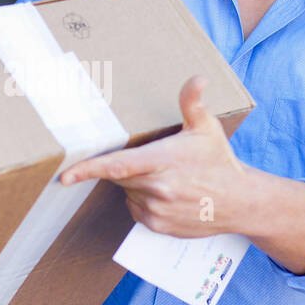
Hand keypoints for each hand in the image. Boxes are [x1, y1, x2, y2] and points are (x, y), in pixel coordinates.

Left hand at [58, 75, 250, 237]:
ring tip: (167, 179)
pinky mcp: (158, 226)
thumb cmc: (218, 161)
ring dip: (138, 185)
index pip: (118, 166)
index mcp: (163, 161)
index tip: (65, 175)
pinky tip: (166, 195)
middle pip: (121, 176)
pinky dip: (144, 201)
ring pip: (128, 193)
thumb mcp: (206, 128)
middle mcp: (157, 188)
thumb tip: (198, 78)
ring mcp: (157, 210)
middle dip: (130, 168)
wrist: (239, 202)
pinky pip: (136, 211)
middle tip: (154, 161)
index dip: (88, 170)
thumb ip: (193, 102)